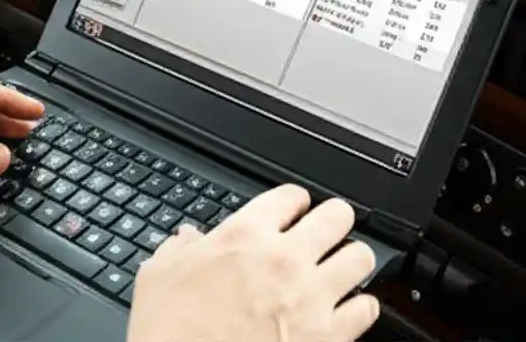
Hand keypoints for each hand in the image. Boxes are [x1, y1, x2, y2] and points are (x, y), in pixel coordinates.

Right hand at [128, 185, 380, 341]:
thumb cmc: (170, 333)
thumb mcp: (157, 278)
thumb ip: (178, 250)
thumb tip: (187, 239)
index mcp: (244, 237)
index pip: (290, 196)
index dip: (292, 204)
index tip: (291, 214)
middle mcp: (285, 259)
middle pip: (337, 216)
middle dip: (332, 223)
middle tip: (324, 234)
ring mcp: (312, 297)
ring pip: (361, 257)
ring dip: (351, 261)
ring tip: (340, 269)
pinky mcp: (329, 336)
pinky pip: (368, 308)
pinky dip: (361, 308)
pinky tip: (347, 311)